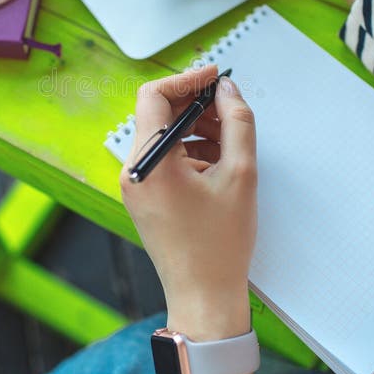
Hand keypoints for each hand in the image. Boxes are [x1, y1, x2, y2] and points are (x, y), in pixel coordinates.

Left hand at [120, 65, 256, 339]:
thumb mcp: (240, 175)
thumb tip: (228, 89)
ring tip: (232, 141)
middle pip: (158, 115)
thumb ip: (238, 122)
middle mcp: (133, 171)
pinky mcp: (145, 198)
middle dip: (196, 106)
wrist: (204, 297)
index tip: (216, 76)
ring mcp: (136, 186)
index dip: (187, 80)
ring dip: (196, 129)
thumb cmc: (221, 243)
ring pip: (163, 137)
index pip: (155, 96)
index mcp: (148, 162)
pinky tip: (219, 163)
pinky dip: (190, 151)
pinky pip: (164, 159)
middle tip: (231, 109)